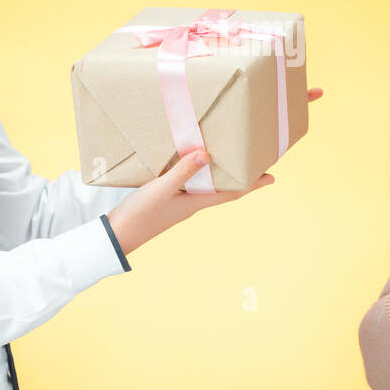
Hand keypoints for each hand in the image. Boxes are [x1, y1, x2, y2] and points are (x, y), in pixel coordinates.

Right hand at [107, 85, 323, 254]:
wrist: (117, 235)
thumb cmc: (140, 215)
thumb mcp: (161, 190)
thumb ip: (182, 172)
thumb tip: (207, 155)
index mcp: (196, 203)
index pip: (231, 193)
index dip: (252, 185)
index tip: (272, 177)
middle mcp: (192, 203)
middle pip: (223, 189)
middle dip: (240, 177)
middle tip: (255, 163)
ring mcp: (180, 202)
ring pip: (207, 186)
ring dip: (220, 174)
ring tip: (230, 160)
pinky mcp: (167, 200)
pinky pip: (190, 184)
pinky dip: (197, 173)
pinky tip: (192, 164)